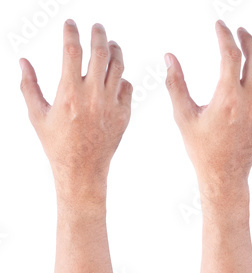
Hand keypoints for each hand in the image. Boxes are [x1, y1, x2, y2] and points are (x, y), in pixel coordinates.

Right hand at [20, 20, 131, 201]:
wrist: (82, 168)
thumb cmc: (56, 142)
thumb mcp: (37, 114)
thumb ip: (29, 85)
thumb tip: (23, 61)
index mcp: (69, 92)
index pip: (72, 51)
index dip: (72, 33)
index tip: (71, 24)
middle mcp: (93, 95)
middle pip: (101, 53)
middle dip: (99, 35)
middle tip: (97, 26)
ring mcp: (112, 104)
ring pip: (119, 67)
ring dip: (116, 51)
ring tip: (111, 43)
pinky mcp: (124, 113)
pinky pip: (127, 87)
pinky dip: (121, 77)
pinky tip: (115, 74)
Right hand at [165, 21, 251, 198]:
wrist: (225, 175)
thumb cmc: (201, 148)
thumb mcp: (183, 115)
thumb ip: (176, 83)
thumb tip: (169, 56)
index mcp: (228, 98)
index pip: (231, 55)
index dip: (225, 36)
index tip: (219, 25)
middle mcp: (250, 102)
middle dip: (247, 39)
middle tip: (238, 30)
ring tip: (248, 46)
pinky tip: (251, 74)